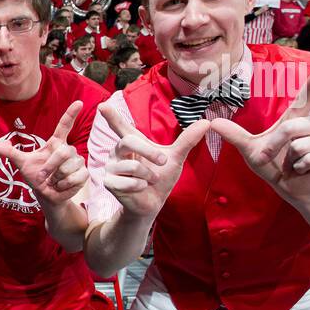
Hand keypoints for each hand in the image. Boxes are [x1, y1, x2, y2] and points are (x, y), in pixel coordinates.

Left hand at [0, 100, 88, 207]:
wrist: (46, 194)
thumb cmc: (36, 175)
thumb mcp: (21, 163)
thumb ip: (9, 152)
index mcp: (55, 143)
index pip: (64, 126)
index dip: (70, 114)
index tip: (78, 102)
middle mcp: (68, 150)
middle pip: (63, 152)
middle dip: (50, 166)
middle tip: (43, 176)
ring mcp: (78, 161)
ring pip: (68, 167)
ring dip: (55, 178)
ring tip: (52, 181)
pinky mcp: (84, 174)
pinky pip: (74, 177)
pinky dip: (63, 185)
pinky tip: (60, 186)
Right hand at [99, 101, 209, 218]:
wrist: (152, 203)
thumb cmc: (161, 178)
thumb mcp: (176, 157)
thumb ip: (187, 140)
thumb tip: (207, 122)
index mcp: (131, 142)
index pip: (120, 126)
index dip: (111, 116)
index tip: (103, 106)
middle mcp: (117, 152)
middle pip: (128, 142)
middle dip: (149, 152)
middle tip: (163, 161)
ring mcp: (111, 167)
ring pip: (131, 166)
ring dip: (148, 175)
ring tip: (150, 180)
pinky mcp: (109, 182)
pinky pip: (128, 182)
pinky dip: (139, 186)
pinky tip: (140, 188)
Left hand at [209, 70, 309, 203]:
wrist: (293, 190)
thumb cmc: (275, 167)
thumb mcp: (252, 151)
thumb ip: (235, 135)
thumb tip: (213, 122)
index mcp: (299, 120)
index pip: (305, 100)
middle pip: (291, 127)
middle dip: (275, 146)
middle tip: (276, 158)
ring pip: (301, 145)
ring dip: (291, 160)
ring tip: (296, 164)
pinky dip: (303, 168)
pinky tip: (306, 170)